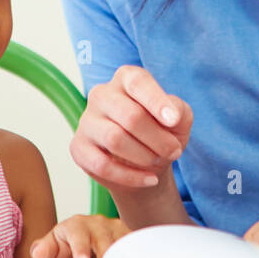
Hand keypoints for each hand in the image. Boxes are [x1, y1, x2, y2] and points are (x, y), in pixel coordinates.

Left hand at [29, 214, 129, 257]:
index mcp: (77, 225)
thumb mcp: (53, 248)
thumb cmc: (68, 246)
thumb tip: (39, 254)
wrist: (84, 243)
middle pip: (104, 237)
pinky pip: (135, 246)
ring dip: (123, 256)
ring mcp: (116, 230)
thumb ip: (44, 250)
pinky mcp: (130, 238)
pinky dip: (137, 256)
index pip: (78, 234)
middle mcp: (99, 224)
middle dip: (105, 253)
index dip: (80, 248)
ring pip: (122, 241)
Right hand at [70, 65, 192, 188]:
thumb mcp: (179, 119)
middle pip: (130, 115)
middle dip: (158, 138)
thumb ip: (178, 110)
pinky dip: (130, 176)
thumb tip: (171, 116)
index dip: (157, 101)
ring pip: (114, 139)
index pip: (138, 82)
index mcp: (126, 78)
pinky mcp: (79, 148)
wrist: (146, 164)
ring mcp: (87, 121)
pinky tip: (148, 179)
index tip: (173, 121)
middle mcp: (102, 94)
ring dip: (144, 156)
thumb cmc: (162, 133)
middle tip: (173, 151)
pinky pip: (102, 165)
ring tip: (158, 160)